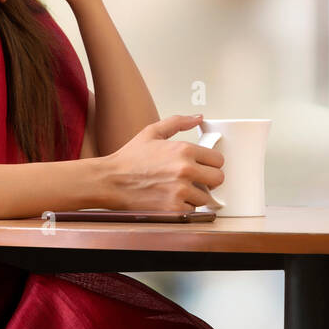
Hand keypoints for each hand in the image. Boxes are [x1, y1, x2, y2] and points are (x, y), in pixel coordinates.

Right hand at [97, 114, 225, 211]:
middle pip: (219, 178)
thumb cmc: (129, 159)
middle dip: (209, 179)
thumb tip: (198, 118)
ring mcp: (180, 190)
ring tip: (179, 189)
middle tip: (197, 179)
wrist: (110, 181)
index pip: (218, 159)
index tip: (204, 166)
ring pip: (206, 196)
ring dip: (196, 194)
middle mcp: (185, 170)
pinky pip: (192, 210)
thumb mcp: (152, 132)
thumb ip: (178, 122)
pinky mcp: (173, 208)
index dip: (211, 163)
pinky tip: (172, 198)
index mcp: (184, 149)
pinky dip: (184, 207)